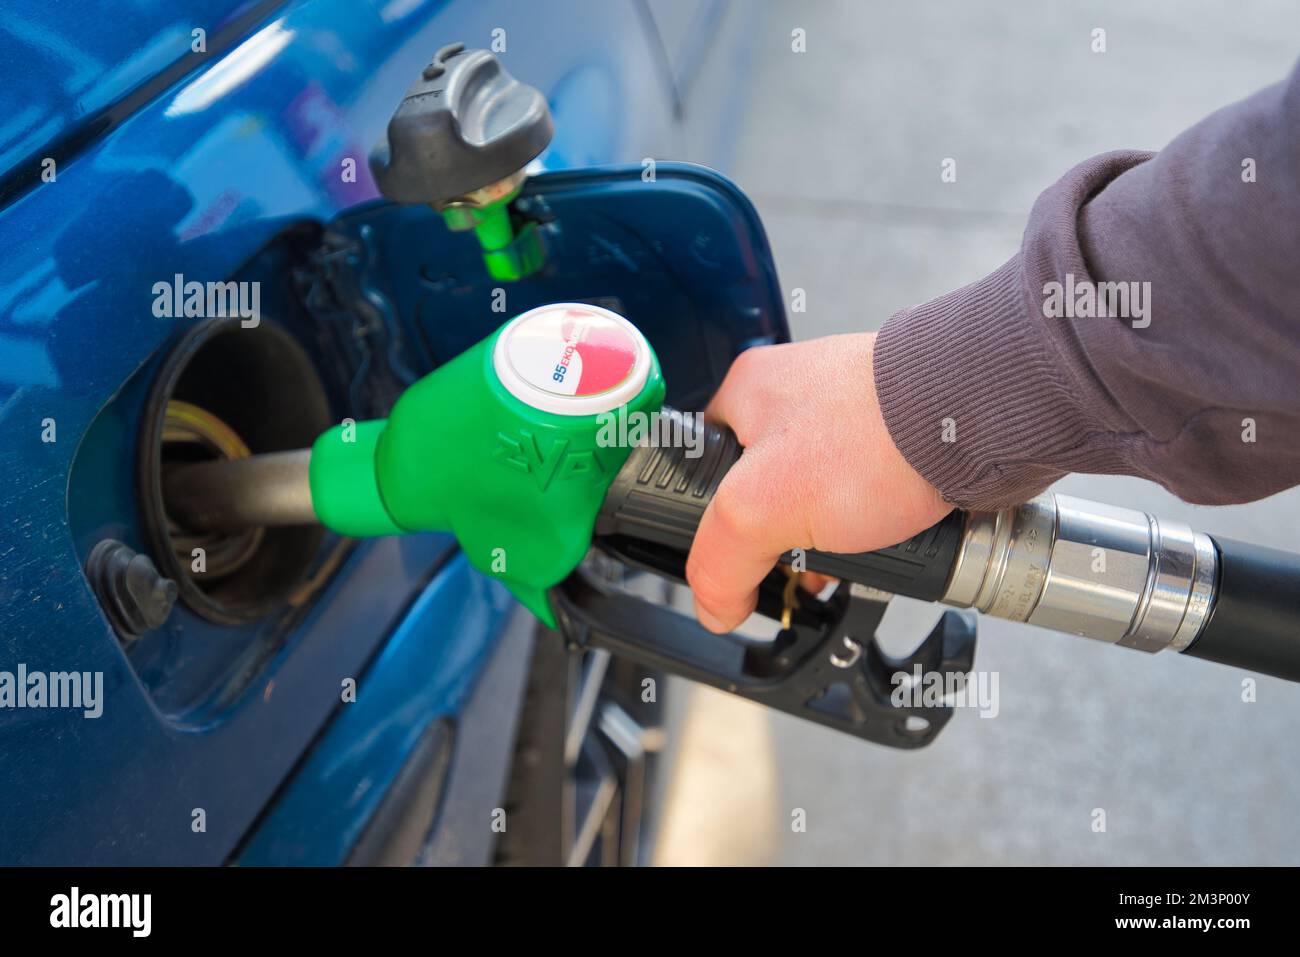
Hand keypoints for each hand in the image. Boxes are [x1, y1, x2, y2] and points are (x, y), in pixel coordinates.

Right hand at [685, 332, 951, 632]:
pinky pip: (870, 497)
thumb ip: (719, 560)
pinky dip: (873, 529)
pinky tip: (883, 548)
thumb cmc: (876, 433)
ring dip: (829, 539)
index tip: (729, 559)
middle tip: (791, 567)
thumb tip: (714, 606)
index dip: (709, 521)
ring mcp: (852, 416)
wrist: (979, 419)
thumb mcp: (760, 507)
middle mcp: (798, 397)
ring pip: (821, 497)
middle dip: (779, 539)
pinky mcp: (898, 439)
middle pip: (766, 488)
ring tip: (844, 562)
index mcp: (746, 393)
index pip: (701, 467)